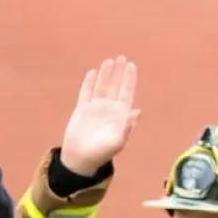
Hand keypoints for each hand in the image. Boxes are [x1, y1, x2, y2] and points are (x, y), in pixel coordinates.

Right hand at [60, 57, 139, 176]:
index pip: (126, 93)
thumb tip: (137, 112)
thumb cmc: (101, 153)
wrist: (81, 159)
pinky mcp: (82, 110)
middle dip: (118, 72)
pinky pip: (86, 93)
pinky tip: (93, 73)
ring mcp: (95, 109)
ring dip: (106, 74)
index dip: (129, 79)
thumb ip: (127, 127)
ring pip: (101, 87)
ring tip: (109, 61)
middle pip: (115, 86)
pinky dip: (89, 83)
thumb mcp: (117, 142)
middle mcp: (109, 110)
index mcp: (120, 116)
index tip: (131, 65)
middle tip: (122, 57)